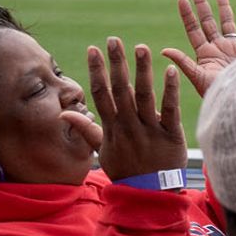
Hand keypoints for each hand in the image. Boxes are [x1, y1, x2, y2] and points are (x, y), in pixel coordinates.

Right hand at [77, 38, 185, 182]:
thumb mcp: (102, 151)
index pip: (101, 94)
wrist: (150, 194)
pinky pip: (170, 110)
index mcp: (112, 127)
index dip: (96, 71)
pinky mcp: (171, 135)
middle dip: (117, 64)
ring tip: (140, 48)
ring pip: (144, 96)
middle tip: (115, 40)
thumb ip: (86, 130)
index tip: (94, 49)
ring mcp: (149, 130)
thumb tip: (63, 114)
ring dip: (142, 71)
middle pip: (120, 90)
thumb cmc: (127, 170)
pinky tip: (170, 71)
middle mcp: (129, 125)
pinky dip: (170, 91)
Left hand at [162, 0, 235, 96]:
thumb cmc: (221, 93)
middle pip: (208, 22)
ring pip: (227, 24)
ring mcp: (233, 50)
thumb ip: (184, 62)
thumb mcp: (198, 78)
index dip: (186, 14)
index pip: (193, 29)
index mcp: (204, 54)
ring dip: (223, 9)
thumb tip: (164, 50)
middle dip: (202, 6)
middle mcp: (218, 49)